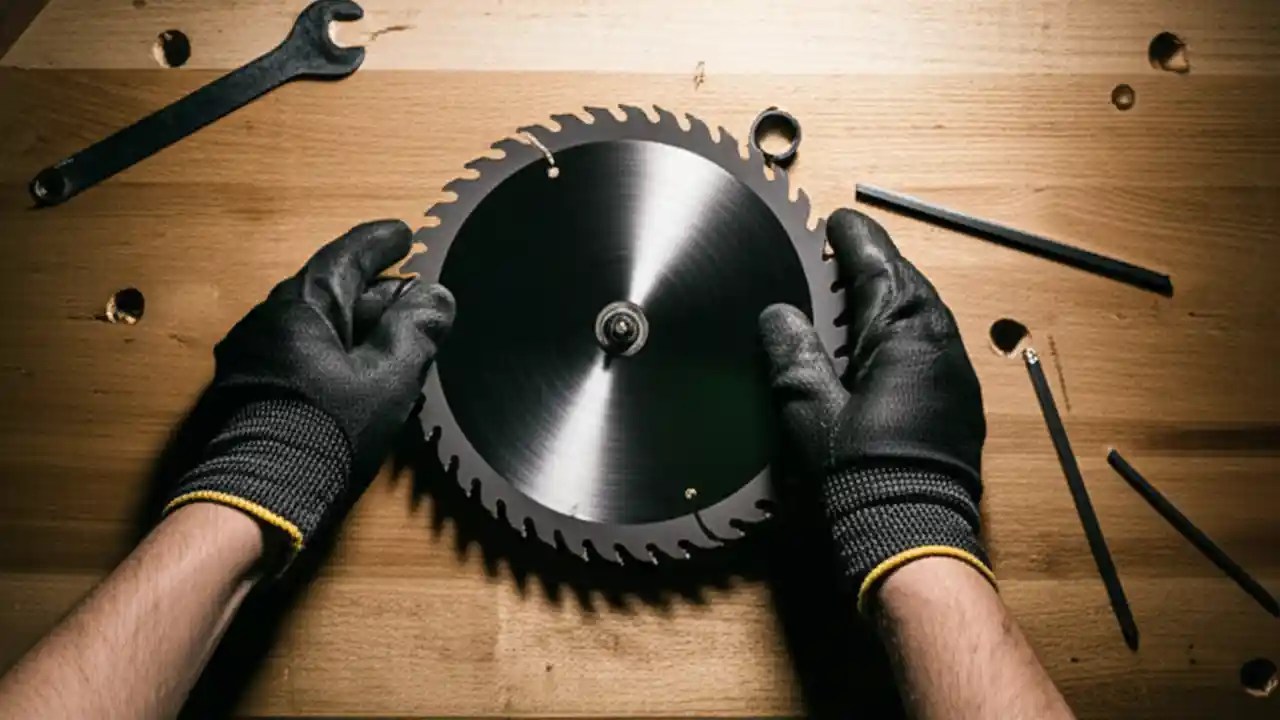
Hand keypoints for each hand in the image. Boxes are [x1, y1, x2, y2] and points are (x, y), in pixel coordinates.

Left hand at [164, 220, 454, 556]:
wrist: (256, 500)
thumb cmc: (324, 435)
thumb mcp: (388, 378)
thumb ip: (415, 331)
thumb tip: (435, 297)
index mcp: (300, 306)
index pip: (346, 257)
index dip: (379, 243)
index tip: (403, 234)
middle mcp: (266, 321)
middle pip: (329, 290)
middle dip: (372, 292)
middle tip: (411, 298)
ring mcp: (250, 358)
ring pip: (312, 326)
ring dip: (352, 327)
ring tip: (389, 341)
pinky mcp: (245, 392)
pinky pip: (296, 354)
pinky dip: (330, 354)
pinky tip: (352, 377)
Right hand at [759, 208, 989, 610]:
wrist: (913, 538)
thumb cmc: (862, 476)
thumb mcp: (809, 409)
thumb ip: (793, 354)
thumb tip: (779, 315)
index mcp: (904, 332)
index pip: (878, 263)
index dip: (854, 237)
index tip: (837, 219)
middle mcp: (940, 344)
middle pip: (906, 284)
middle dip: (872, 266)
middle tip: (838, 255)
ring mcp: (956, 375)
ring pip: (922, 316)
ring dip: (888, 302)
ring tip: (851, 300)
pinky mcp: (958, 406)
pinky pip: (931, 349)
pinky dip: (902, 336)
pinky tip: (876, 352)